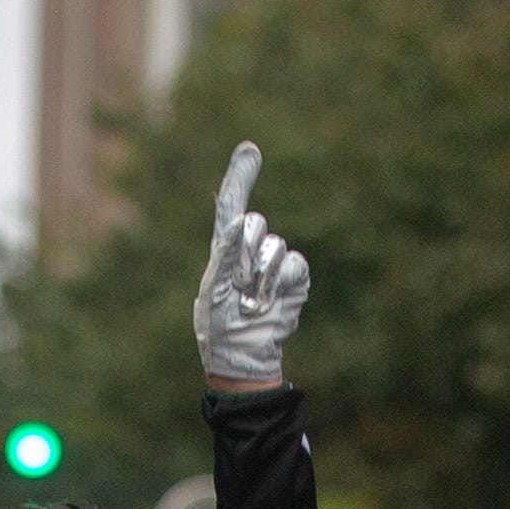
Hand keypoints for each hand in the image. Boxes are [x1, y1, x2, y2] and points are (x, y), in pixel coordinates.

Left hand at [193, 141, 309, 387]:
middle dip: (245, 252)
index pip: (232, 206)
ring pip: (274, 246)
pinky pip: (294, 263)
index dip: (241, 178)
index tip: (251, 150)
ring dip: (260, 277)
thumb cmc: (220, 327)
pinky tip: (267, 304)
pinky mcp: (295, 279)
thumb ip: (225, 253)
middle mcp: (251, 250)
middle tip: (238, 285)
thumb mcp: (215, 289)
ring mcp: (275, 263)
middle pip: (254, 222)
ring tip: (250, 302)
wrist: (242, 357)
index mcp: (226, 249)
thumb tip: (239, 220)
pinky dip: (279, 283)